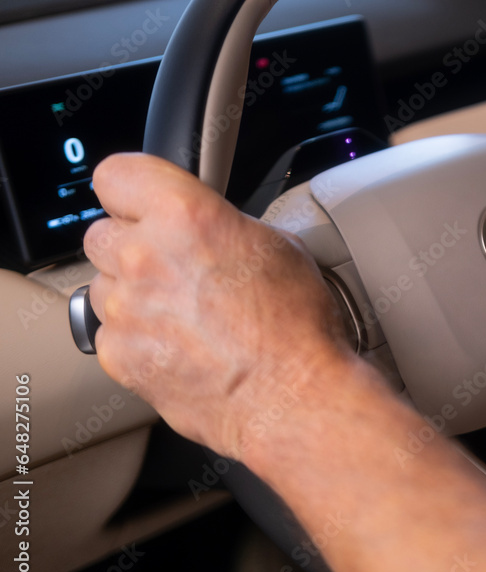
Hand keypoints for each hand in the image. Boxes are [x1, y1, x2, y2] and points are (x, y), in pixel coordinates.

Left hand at [83, 153, 348, 457]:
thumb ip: (225, 227)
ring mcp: (126, 308)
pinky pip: (111, 333)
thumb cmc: (296, 327)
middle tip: (176, 268)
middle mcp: (145, 256)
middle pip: (103, 234)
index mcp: (185, 215)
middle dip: (134, 246)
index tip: (143, 202)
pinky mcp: (119, 355)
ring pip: (103, 286)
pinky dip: (136, 339)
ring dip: (133, 294)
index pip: (116, 175)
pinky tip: (179, 347)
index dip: (132, 191)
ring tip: (184, 315)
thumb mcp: (280, 247)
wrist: (292, 396)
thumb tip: (212, 231)